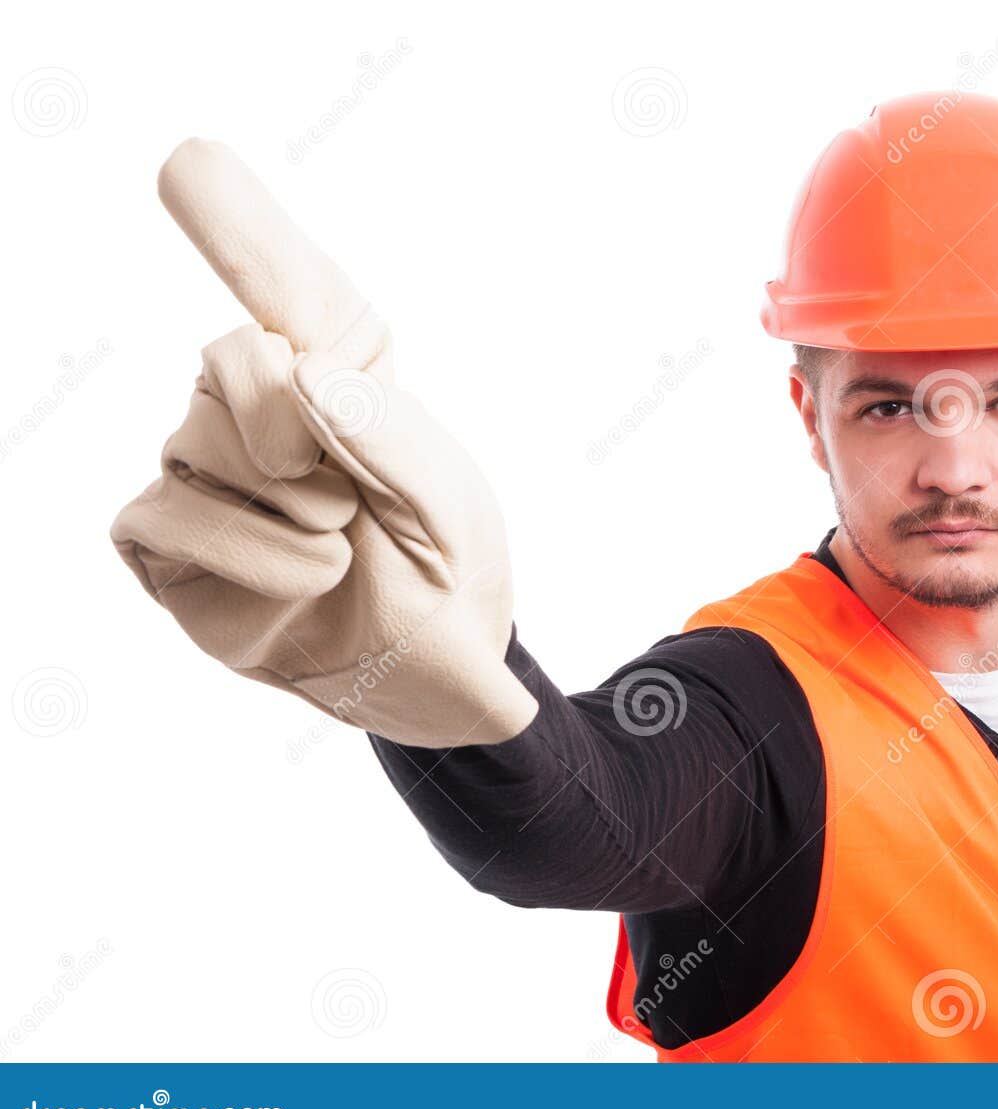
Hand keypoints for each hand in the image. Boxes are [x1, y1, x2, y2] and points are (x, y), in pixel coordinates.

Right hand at [110, 139, 537, 748]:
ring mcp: (202, 471)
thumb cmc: (445, 569)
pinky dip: (253, 551)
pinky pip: (169, 515)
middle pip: (233, 355)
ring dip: (290, 503)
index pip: (287, 284)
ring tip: (341, 546)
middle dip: (294, 425)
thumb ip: (388, 429)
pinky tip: (314, 576)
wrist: (434, 674)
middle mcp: (257, 405)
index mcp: (339, 370)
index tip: (190, 162)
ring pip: (198, 436)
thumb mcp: (449, 498)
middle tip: (348, 496)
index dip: (241, 228)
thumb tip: (298, 371)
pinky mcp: (165, 544)